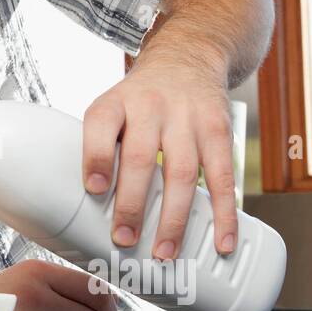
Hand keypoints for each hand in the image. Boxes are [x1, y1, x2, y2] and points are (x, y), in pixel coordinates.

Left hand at [81, 56, 237, 260]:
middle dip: (132, 203)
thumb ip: (99, 147)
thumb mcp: (111, 106)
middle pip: (141, 157)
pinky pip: (223, 176)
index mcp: (115, 103)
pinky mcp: (219, 131)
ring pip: (182, 172)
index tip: (92, 189)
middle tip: (124, 239)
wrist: (186, 58)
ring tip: (165, 252)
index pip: (100, 125)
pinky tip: (221, 241)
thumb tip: (87, 208)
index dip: (96, 157)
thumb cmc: (139, 99)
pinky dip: (224, 213)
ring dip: (174, 218)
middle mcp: (150, 107)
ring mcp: (188, 119)